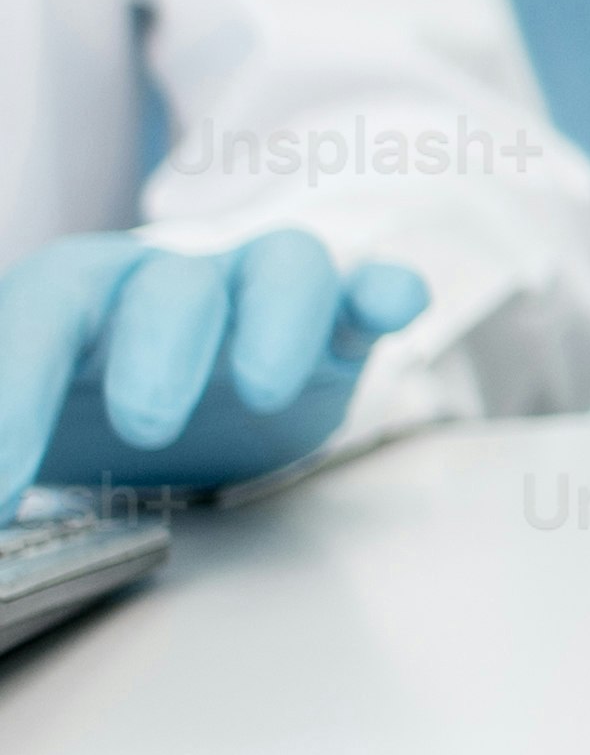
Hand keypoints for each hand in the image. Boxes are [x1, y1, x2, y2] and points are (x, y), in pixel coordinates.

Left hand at [7, 232, 424, 496]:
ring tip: (259, 390)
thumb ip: (1, 445)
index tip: (1, 489)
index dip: (16, 389)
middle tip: (141, 427)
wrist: (199, 390)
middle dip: (154, 347)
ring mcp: (256, 298)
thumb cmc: (98, 404)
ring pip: (275, 265)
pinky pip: (367, 284)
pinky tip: (385, 307)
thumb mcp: (29, 430)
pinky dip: (380, 288)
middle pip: (159, 280)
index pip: (38, 313)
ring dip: (270, 318)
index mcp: (75, 307)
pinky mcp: (337, 323)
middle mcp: (164, 287)